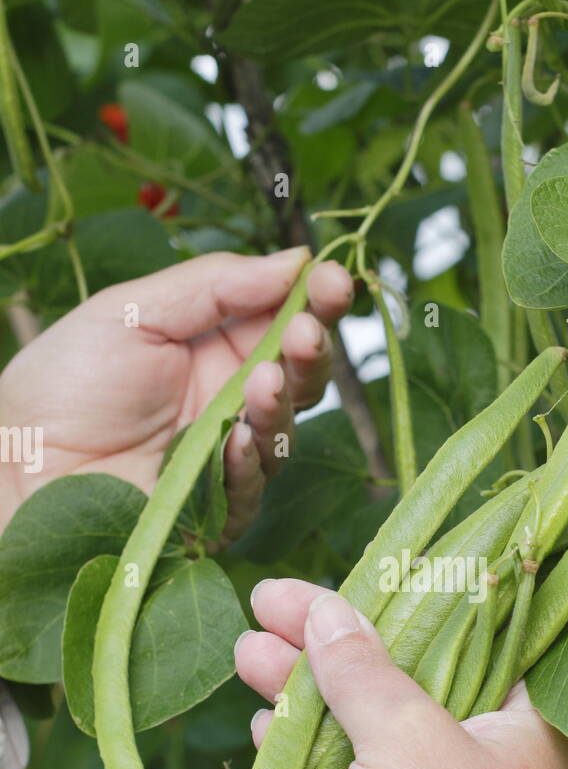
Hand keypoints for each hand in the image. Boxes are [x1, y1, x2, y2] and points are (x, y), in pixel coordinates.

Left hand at [0, 247, 352, 539]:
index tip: (335, 279)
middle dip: (313, 351)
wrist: (16, 459)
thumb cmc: (64, 382)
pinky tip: (238, 439)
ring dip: (282, 404)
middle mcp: (231, 400)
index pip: (287, 319)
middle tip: (306, 332)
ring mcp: (226, 457)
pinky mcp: (214, 510)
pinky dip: (250, 463)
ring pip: (283, 431)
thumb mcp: (134, 310)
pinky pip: (251, 489)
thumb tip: (299, 258)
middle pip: (302, 376)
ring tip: (267, 381)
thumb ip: (216, 284)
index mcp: (217, 346)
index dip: (318, 301)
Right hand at [236, 582, 567, 768]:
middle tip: (270, 602)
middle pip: (412, 675)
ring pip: (374, 726)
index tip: (357, 569)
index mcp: (532, 726)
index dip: (414, 594)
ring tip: (247, 652)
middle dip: (335, 642)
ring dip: (310, 692)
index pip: (479, 634)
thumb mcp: (404, 738)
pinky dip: (312, 750)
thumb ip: (365, 670)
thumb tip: (328, 611)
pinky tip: (268, 723)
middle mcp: (497, 760)